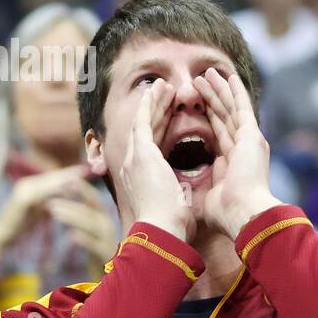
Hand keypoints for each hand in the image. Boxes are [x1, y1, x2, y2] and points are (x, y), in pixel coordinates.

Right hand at [0, 164, 96, 272]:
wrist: (2, 236)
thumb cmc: (22, 225)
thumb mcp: (40, 211)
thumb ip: (51, 202)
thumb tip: (67, 196)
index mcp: (31, 186)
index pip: (53, 177)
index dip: (69, 173)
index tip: (86, 170)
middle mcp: (26, 184)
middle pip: (52, 176)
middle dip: (70, 173)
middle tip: (87, 169)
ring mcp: (23, 190)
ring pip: (48, 182)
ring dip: (64, 178)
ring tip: (80, 175)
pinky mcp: (22, 199)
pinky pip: (42, 193)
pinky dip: (54, 190)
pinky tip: (67, 189)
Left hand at [46, 195, 118, 267]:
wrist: (117, 271)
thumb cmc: (100, 246)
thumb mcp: (94, 228)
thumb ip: (85, 212)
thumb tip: (69, 192)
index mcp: (104, 217)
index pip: (94, 199)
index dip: (82, 188)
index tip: (67, 180)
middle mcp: (109, 226)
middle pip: (91, 210)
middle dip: (71, 203)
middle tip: (49, 200)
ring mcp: (109, 240)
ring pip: (92, 225)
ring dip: (73, 217)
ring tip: (53, 213)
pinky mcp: (107, 255)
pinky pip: (96, 245)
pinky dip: (85, 239)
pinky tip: (71, 235)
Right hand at [117, 80, 194, 241]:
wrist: (163, 232)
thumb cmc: (172, 228)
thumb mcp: (175, 206)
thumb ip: (176, 195)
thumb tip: (184, 195)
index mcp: (142, 179)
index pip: (152, 147)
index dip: (161, 129)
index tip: (170, 117)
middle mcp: (133, 166)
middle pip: (146, 131)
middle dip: (156, 111)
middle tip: (165, 94)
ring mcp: (134, 158)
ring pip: (144, 122)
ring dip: (154, 103)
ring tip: (163, 86)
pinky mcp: (142, 153)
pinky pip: (144, 121)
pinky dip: (151, 105)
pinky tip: (158, 90)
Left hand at [193, 69, 279, 239]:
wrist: (243, 215)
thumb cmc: (225, 213)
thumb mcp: (207, 195)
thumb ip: (203, 185)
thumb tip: (192, 184)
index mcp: (234, 163)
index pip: (219, 134)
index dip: (209, 118)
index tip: (199, 106)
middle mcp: (245, 149)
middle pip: (225, 117)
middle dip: (213, 98)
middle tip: (201, 81)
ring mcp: (250, 141)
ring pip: (232, 108)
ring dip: (220, 90)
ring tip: (208, 72)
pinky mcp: (252, 136)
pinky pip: (242, 107)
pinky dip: (235, 91)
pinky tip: (227, 76)